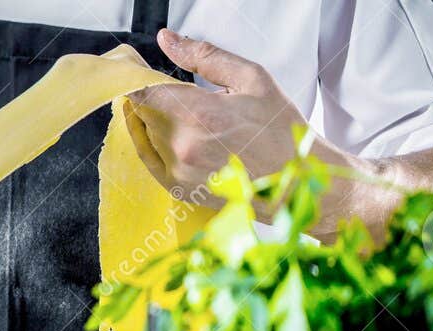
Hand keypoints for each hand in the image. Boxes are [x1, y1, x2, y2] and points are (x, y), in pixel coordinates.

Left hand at [129, 29, 324, 209]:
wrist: (296, 181)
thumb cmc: (280, 131)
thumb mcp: (251, 79)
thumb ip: (204, 56)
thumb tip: (168, 40)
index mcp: (199, 114)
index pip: (143, 90)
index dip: (136, 77)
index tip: (139, 70)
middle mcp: (183, 146)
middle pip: (144, 112)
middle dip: (153, 98)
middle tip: (177, 93)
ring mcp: (177, 171)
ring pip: (146, 134)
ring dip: (156, 121)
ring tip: (193, 118)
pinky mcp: (177, 189)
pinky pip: (149, 159)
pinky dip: (155, 143)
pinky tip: (176, 135)